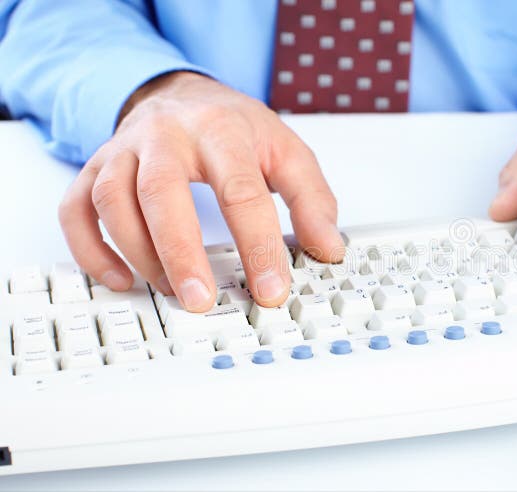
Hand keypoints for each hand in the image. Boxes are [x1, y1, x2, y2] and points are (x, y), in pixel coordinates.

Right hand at [59, 72, 343, 310]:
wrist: (180, 93)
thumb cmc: (233, 126)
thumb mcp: (286, 151)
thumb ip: (312, 199)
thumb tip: (328, 248)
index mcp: (221, 131)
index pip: (241, 192)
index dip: (257, 245)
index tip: (271, 289)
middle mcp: (165, 136)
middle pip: (162, 192)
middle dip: (181, 252)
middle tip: (201, 300)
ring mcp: (123, 151)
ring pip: (113, 201)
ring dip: (139, 253)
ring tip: (172, 290)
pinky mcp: (94, 168)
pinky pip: (76, 210)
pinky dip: (91, 251)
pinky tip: (122, 279)